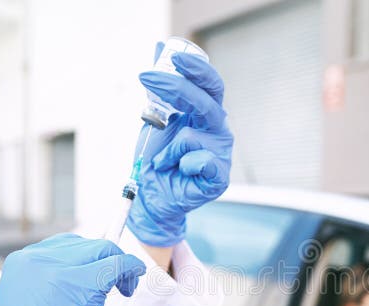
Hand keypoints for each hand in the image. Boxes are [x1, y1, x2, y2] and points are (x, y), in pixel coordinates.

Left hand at [127, 42, 233, 246]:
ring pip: (192, 136)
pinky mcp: (219, 177)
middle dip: (175, 87)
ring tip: (161, 160)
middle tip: (146, 78)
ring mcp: (221, 154)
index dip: (195, 68)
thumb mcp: (154, 117)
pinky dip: (181, 165)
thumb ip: (160, 85)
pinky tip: (179, 171)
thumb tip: (160, 46)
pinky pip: (200, 161)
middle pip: (206, 102)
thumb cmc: (156, 158)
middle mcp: (218, 130)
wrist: (151, 197)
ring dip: (167, 146)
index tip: (171, 56)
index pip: (210, 84)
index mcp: (207, 114)